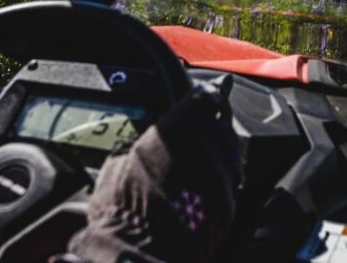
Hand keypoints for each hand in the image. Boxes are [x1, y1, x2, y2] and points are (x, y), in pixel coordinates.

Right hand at [68, 75, 238, 262]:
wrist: (140, 256)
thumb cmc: (122, 213)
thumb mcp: (115, 169)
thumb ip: (135, 148)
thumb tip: (134, 146)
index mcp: (178, 130)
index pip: (206, 98)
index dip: (207, 98)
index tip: (206, 99)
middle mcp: (206, 148)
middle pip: (222, 127)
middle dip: (212, 132)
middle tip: (196, 143)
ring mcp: (222, 177)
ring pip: (230, 157)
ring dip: (218, 159)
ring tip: (195, 174)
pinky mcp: (230, 205)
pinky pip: (230, 186)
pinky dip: (219, 188)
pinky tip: (199, 197)